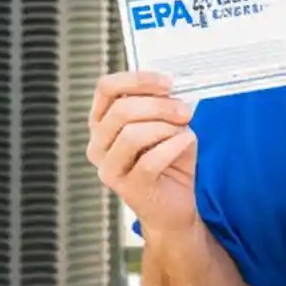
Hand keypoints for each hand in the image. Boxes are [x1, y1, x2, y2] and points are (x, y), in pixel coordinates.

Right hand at [86, 71, 198, 234]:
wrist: (174, 205)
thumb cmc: (169, 161)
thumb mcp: (168, 124)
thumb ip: (165, 106)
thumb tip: (173, 91)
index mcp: (102, 122)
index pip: (106, 88)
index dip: (137, 80)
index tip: (167, 83)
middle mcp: (98, 144)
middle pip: (121, 110)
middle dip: (159, 106)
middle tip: (185, 110)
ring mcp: (109, 169)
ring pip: (132, 134)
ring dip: (166, 127)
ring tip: (184, 130)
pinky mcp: (128, 188)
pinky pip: (150, 160)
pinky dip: (174, 146)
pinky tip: (186, 142)